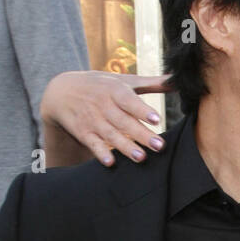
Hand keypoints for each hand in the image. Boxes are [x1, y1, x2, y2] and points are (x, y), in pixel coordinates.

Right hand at [39, 70, 175, 165]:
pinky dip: (100, 153)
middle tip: (159, 146)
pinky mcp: (83, 133)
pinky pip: (92, 144)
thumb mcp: (123, 81)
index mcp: (115, 90)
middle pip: (124, 121)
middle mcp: (104, 105)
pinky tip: (110, 162)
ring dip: (125, 147)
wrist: (61, 91)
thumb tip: (177, 78)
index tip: (156, 119)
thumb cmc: (101, 85)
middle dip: (141, 134)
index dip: (142, 110)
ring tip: (141, 158)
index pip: (129, 100)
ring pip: (110, 135)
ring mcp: (93, 120)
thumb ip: (151, 83)